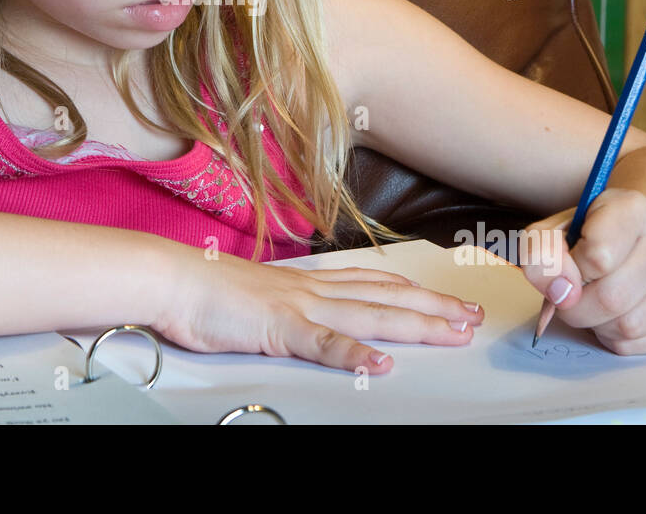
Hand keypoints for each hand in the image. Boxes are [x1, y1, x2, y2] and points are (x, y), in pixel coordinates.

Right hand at [152, 250, 485, 373]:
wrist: (174, 279)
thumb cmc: (207, 291)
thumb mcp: (260, 296)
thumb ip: (290, 306)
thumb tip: (310, 316)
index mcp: (309, 283)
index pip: (373, 284)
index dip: (414, 291)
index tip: (447, 298)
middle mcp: (313, 290)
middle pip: (387, 298)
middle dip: (434, 308)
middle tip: (472, 316)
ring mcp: (299, 308)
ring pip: (370, 316)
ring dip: (414, 325)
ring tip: (451, 333)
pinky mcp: (279, 329)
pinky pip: (322, 345)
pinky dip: (353, 356)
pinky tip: (380, 366)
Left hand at [518, 188, 645, 354]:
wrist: (628, 241)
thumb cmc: (584, 236)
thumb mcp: (550, 233)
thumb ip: (540, 254)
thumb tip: (560, 292)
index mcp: (632, 208)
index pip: (598, 256)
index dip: (571, 271)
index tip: (568, 266)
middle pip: (612, 298)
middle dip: (576, 307)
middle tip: (568, 296)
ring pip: (629, 326)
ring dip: (597, 324)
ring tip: (592, 303)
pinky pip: (641, 344)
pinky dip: (614, 339)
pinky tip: (610, 316)